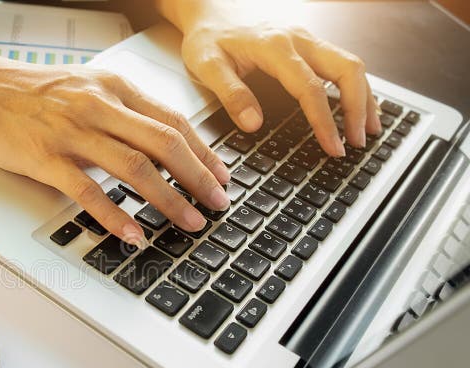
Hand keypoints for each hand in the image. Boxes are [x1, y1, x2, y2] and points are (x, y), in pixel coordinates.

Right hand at [0, 35, 229, 246]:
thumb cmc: (33, 93)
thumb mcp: (87, 88)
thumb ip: (121, 111)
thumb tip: (159, 144)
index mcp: (114, 88)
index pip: (174, 122)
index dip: (205, 152)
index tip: (222, 176)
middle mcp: (100, 107)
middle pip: (165, 144)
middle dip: (199, 179)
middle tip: (219, 205)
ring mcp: (73, 132)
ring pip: (135, 168)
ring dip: (169, 200)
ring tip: (190, 223)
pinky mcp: (46, 158)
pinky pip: (88, 191)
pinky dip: (115, 215)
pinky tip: (132, 234)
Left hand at [158, 0, 381, 155]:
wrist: (210, 9)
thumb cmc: (208, 37)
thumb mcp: (207, 65)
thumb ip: (230, 94)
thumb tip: (253, 124)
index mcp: (275, 46)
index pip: (310, 88)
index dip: (325, 121)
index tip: (333, 147)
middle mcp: (299, 38)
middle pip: (347, 69)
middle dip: (358, 108)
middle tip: (357, 143)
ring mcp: (308, 38)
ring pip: (351, 64)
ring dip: (364, 97)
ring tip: (367, 130)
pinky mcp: (309, 43)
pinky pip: (342, 62)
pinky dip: (354, 87)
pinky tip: (358, 107)